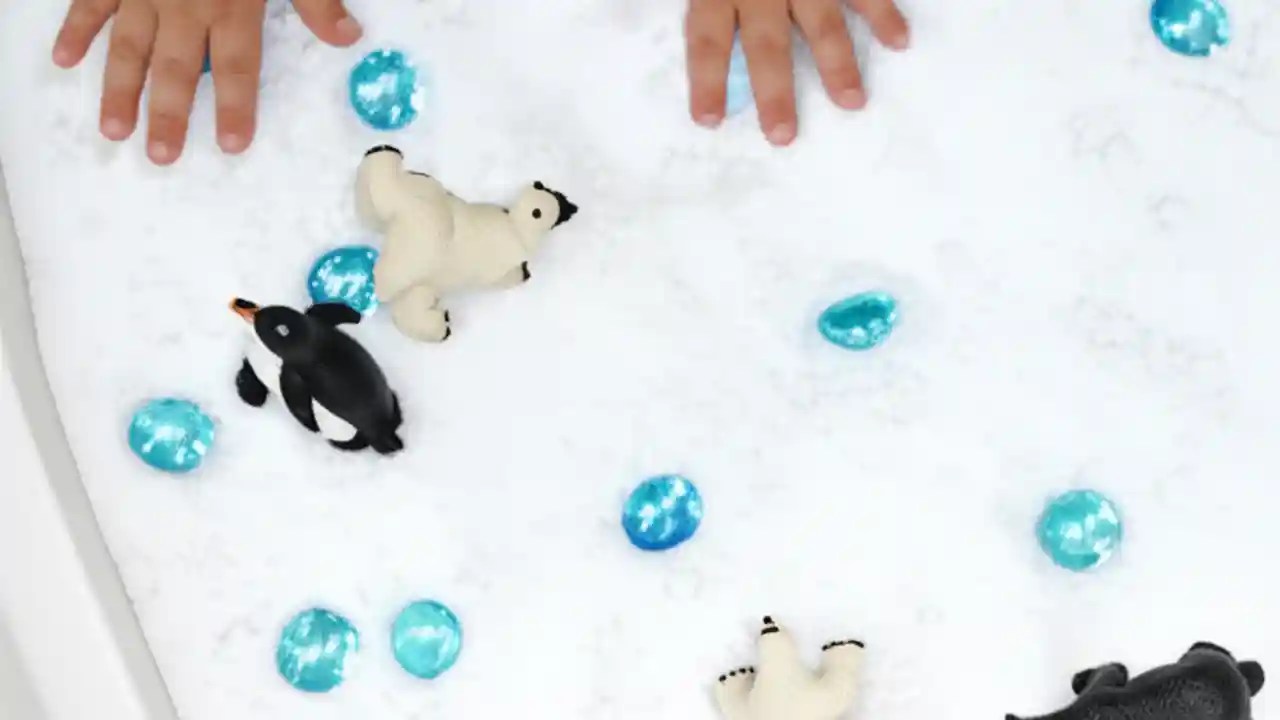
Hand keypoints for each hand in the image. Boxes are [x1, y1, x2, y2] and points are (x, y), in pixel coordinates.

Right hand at [52, 0, 362, 165]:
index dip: (234, 107)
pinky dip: (75, 28)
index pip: (235, 67)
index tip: (230, 145)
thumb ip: (316, 1)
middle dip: (167, 115)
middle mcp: (185, 4)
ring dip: (118, 89)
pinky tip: (64, 60)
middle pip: (175, 70)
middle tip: (160, 156)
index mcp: (233, 4)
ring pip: (128, 46)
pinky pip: (90, 2)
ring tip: (113, 130)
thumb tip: (348, 38)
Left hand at [685, 0, 908, 145]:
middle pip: (767, 46)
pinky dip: (884, 12)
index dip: (708, 79)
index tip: (708, 120)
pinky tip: (899, 42)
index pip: (709, 37)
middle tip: (783, 137)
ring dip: (839, 66)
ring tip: (852, 104)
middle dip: (775, 94)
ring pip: (822, 23)